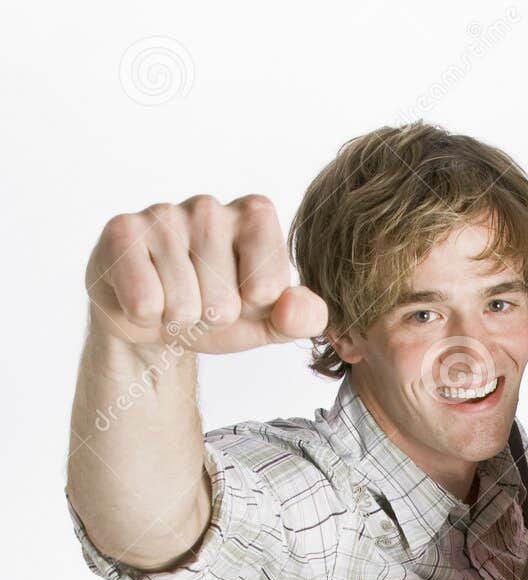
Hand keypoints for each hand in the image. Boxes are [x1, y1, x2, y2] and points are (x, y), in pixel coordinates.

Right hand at [86, 195, 327, 353]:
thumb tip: (299, 308)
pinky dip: (145, 315)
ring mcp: (163, 214)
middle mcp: (210, 206)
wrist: (154, 317)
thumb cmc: (216, 309)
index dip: (254, 309)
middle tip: (198, 301)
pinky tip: (143, 292)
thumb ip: (300, 317)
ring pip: (184, 306)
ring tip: (171, 298)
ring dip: (178, 319)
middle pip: (225, 302)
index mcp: (255, 216)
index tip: (241, 296)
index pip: (270, 285)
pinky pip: (146, 302)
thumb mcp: (268, 320)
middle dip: (212, 319)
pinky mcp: (122, 231)